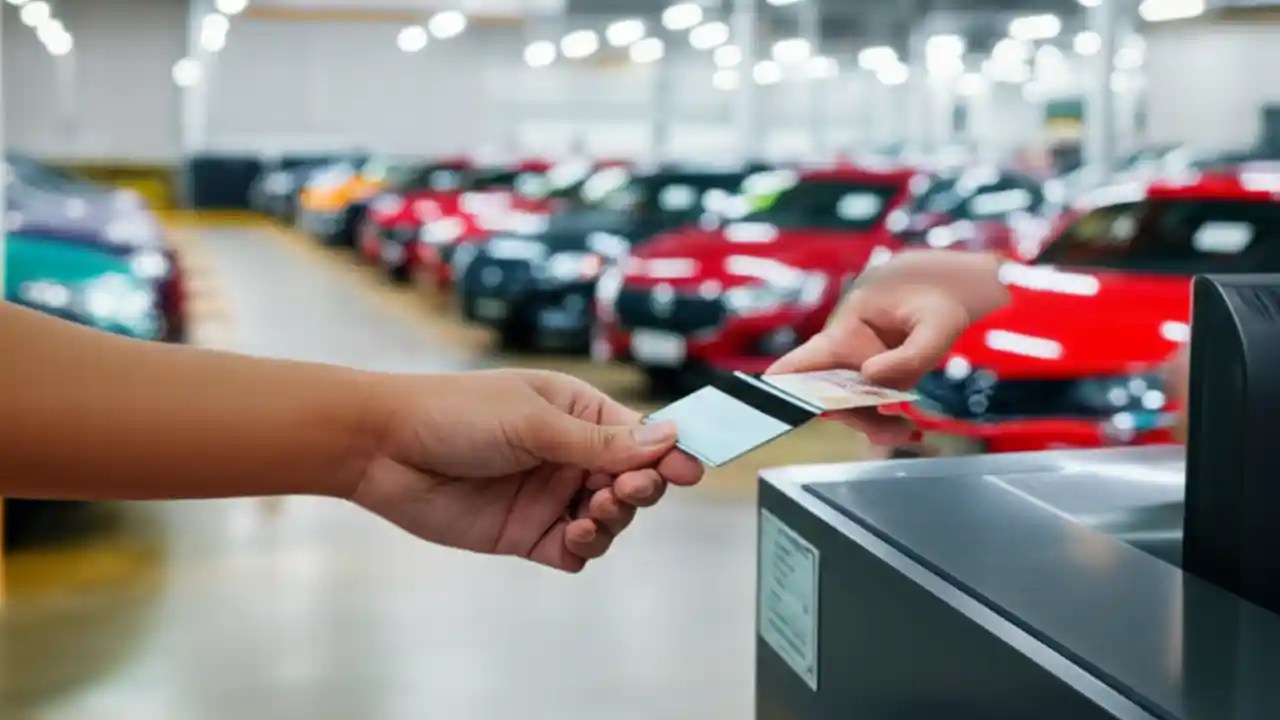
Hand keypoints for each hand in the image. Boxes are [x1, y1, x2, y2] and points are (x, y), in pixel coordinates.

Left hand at [352, 370, 702, 571]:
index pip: (640, 434)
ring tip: (593, 512)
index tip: (689, 469)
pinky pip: (576, 550)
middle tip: (629, 490)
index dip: (668, 452)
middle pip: (633, 480)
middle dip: (641, 488)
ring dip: (613, 519)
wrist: (383, 449)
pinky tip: (575, 535)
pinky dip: (586, 547)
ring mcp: (549, 495)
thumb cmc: (454, 413)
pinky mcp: (527, 533)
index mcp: (577, 412)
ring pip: (610, 519)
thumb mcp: (533, 420)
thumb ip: (598, 440)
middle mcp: (569, 454)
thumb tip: (665, 439)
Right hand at [768, 251, 1008, 444]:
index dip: (781, 391)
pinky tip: (906, 428)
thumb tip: (870, 377)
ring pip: (850, 401)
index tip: (779, 415)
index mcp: (845, 330)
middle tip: (894, 432)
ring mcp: (858, 360)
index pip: (796, 365)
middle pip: (828, 396)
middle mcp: (844, 348)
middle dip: (853, 417)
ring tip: (907, 432)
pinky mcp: (874, 369)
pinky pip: (869, 399)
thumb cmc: (945, 296)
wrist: (961, 283)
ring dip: (873, 421)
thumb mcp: (939, 325)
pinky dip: (884, 415)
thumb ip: (909, 357)